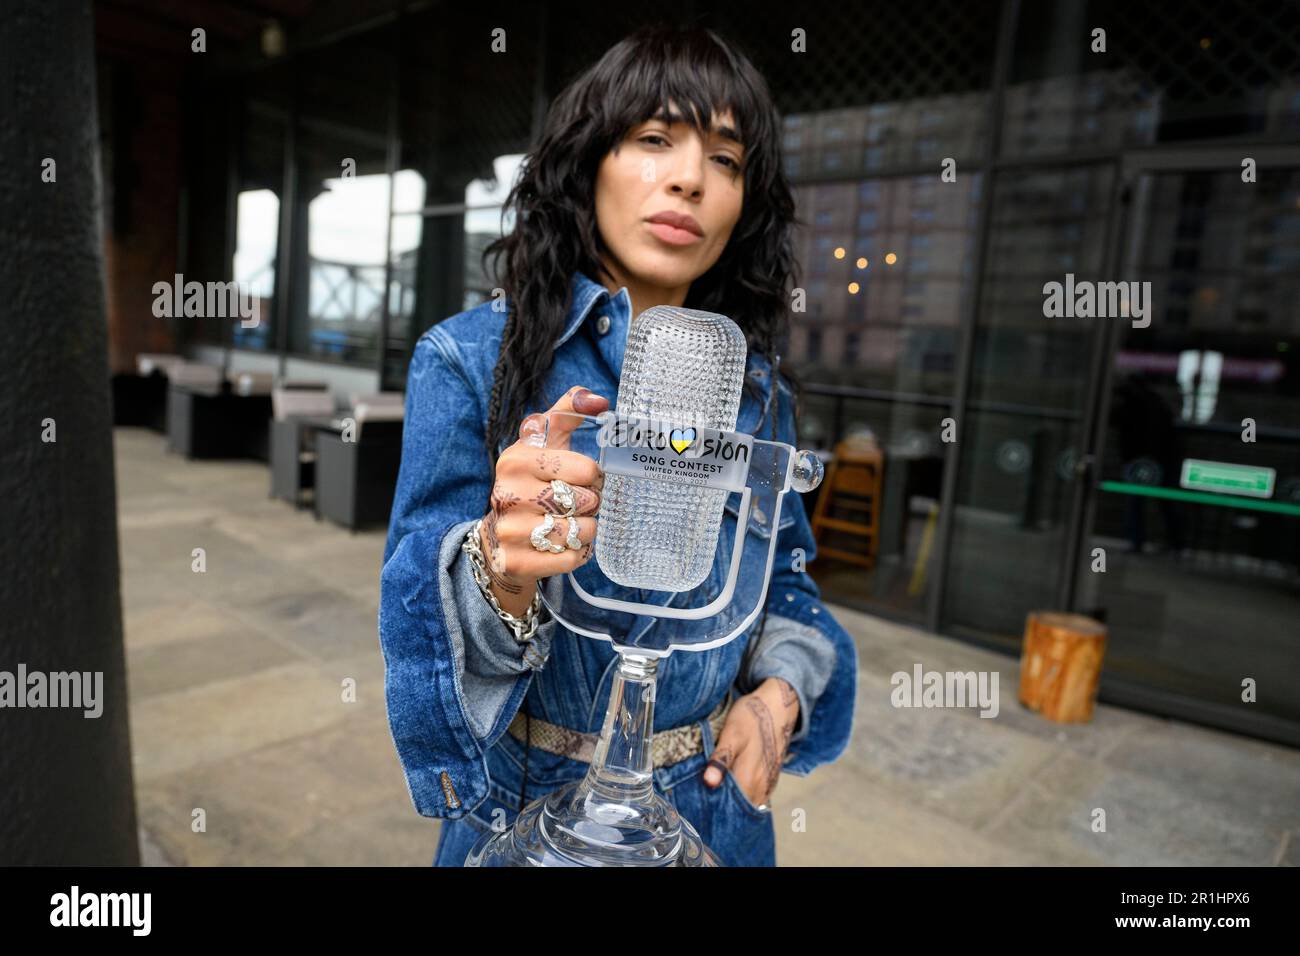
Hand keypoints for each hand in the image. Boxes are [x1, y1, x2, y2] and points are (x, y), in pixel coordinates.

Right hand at [479, 386, 609, 615]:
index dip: (594, 477)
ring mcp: (509, 530)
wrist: (499, 537)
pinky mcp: (515, 562)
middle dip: (591, 504)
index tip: (583, 479)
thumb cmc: (531, 482)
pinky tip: (563, 544)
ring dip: (586, 530)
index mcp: (515, 460)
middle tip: (576, 503)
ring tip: (570, 523)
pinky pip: (571, 559)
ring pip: (581, 532)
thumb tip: (599, 401)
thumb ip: (568, 411)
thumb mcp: (543, 442)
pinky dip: (577, 553)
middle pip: (586, 501)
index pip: (586, 470)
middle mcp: (507, 494)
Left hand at [703, 677, 799, 808]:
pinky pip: (756, 795)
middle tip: (704, 795)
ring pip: (748, 803)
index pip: (729, 808)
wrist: (778, 706)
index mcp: (749, 779)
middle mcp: (761, 787)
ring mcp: (768, 784)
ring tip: (717, 789)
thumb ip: (721, 760)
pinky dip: (745, 794)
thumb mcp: (732, 734)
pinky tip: (733, 782)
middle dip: (722, 806)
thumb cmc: (752, 717)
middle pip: (738, 808)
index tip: (699, 801)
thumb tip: (709, 783)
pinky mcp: (771, 778)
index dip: (713, 808)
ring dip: (734, 801)